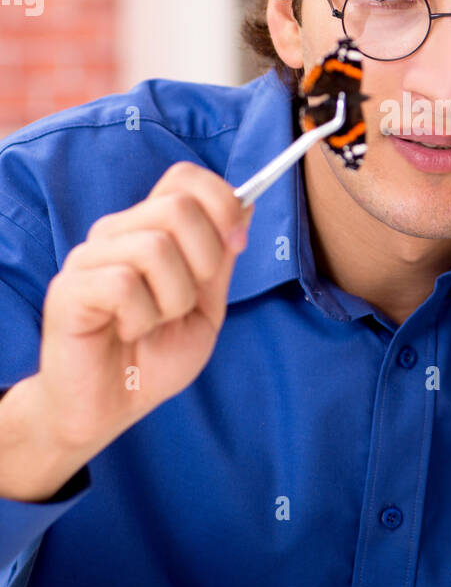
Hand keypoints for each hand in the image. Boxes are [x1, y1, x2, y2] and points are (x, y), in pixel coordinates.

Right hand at [36, 161, 252, 457]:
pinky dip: (141, 319)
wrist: (111, 408)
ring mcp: (88, 258)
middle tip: (184, 304)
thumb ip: (222, 257)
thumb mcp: (206, 305)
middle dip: (204, 261)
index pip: (185, 178)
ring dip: (172, 300)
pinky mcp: (68, 289)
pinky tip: (127, 332)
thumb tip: (246, 203)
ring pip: (154, 248)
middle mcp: (116, 232)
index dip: (221, 203)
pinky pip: (123, 284)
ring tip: (152, 324)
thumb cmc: (154, 356)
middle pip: (178, 207)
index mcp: (149, 228)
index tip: (236, 245)